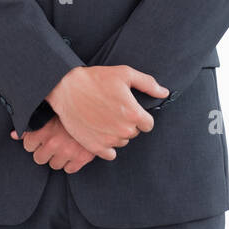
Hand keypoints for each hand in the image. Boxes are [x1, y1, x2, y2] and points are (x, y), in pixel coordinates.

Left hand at [10, 116, 96, 172]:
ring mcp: (68, 152)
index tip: (41, 137)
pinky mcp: (82, 158)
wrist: (95, 111)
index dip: (34, 142)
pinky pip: (69, 169)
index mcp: (42, 130)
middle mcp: (53, 143)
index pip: (27, 146)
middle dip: (44, 152)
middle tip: (51, 144)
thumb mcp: (46, 113)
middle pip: (39, 159)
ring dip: (57, 158)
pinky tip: (72, 154)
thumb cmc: (67, 111)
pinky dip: (71, 163)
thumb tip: (13, 135)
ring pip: (54, 165)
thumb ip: (28, 125)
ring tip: (63, 148)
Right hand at [46, 64, 167, 159]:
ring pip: (121, 141)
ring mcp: (109, 139)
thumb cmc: (94, 79)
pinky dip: (106, 146)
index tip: (126, 108)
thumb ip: (148, 84)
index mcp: (134, 114)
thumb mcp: (124, 74)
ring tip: (101, 118)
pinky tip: (99, 133)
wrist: (64, 87)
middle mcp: (124, 130)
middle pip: (134, 132)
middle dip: (126, 123)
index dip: (138, 116)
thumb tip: (164, 93)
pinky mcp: (95, 146)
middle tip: (111, 110)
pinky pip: (110, 154)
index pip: (148, 124)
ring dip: (115, 133)